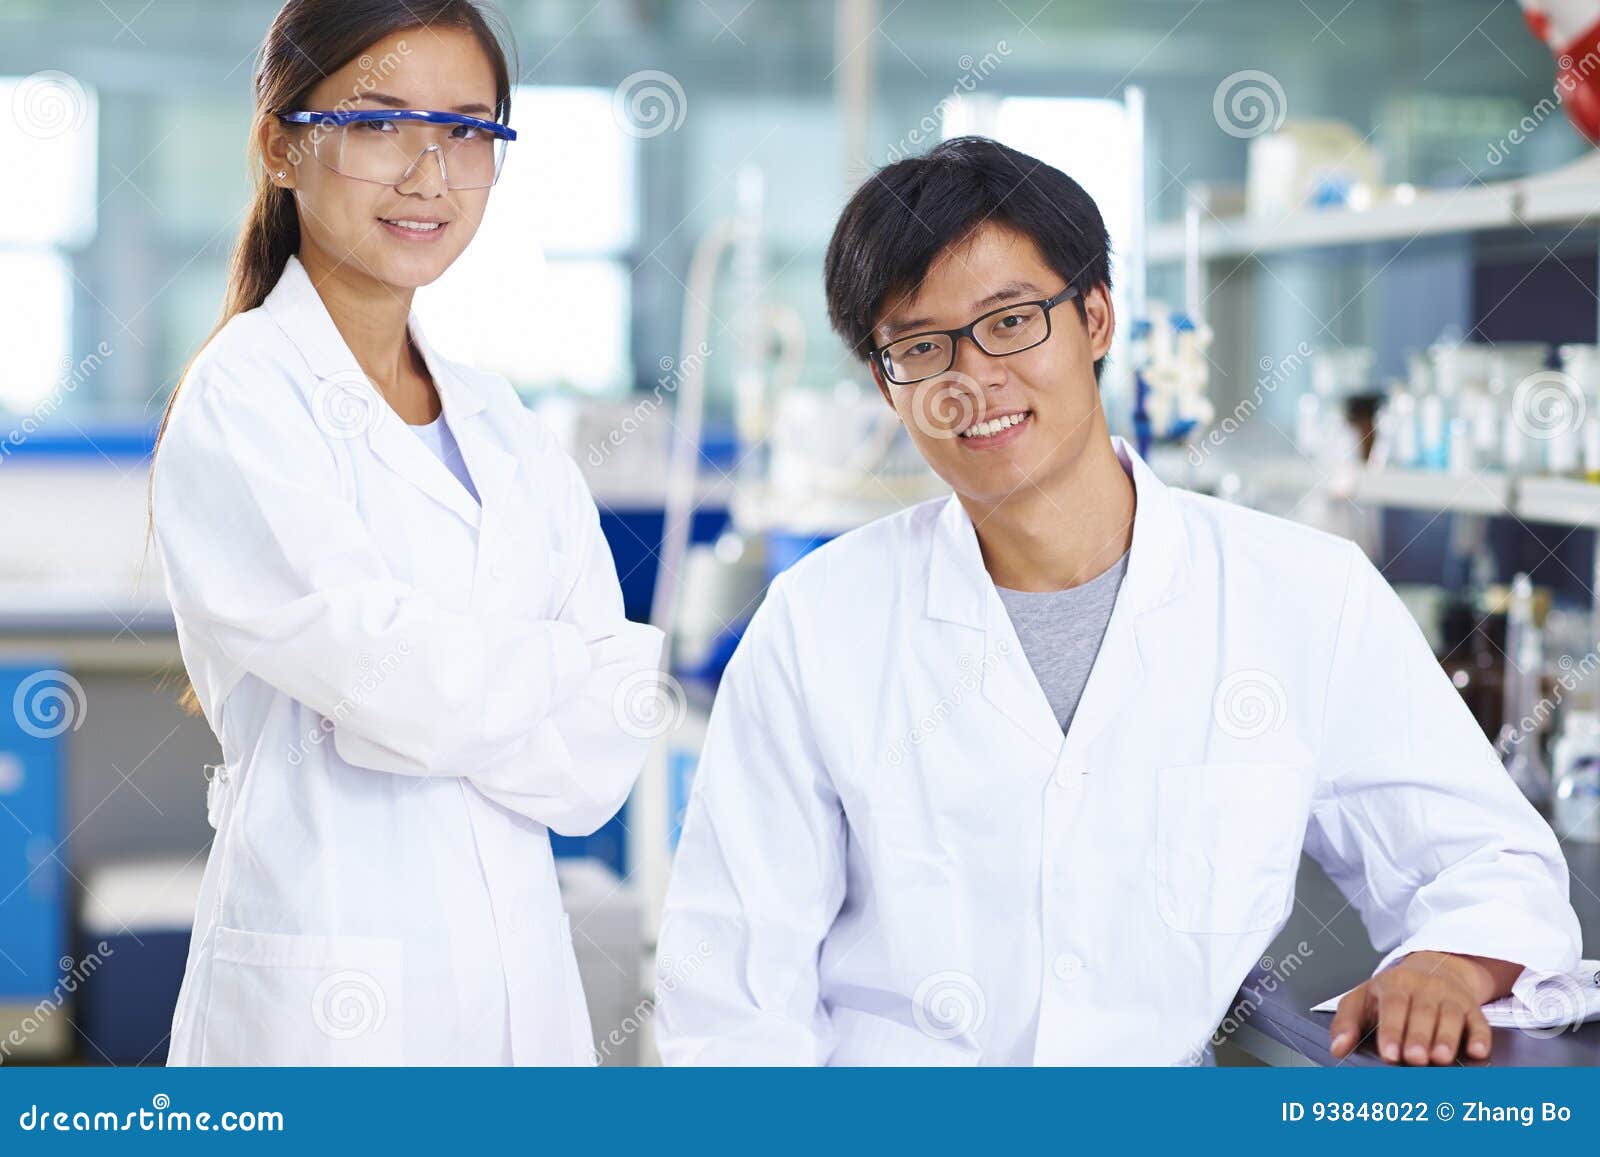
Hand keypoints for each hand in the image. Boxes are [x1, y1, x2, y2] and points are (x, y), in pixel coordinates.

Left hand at [1328, 951, 1520, 1064]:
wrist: (1435, 968)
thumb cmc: (1394, 992)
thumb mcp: (1363, 998)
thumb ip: (1347, 1022)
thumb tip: (1337, 1048)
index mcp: (1395, 984)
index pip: (1393, 1006)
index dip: (1391, 1030)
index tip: (1388, 1053)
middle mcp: (1425, 988)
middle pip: (1423, 1013)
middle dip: (1418, 1037)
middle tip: (1414, 1059)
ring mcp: (1451, 997)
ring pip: (1452, 1017)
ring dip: (1447, 1039)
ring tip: (1440, 1059)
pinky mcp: (1473, 1009)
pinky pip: (1480, 1023)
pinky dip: (1481, 1037)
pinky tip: (1478, 1052)